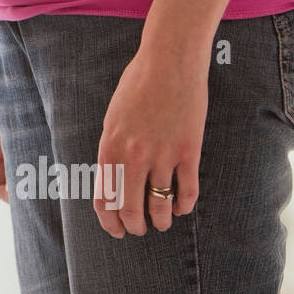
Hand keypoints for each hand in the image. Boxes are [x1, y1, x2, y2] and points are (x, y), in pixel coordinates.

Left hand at [93, 46, 205, 237]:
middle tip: (139, 230)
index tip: (115, 230)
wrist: (169, 62)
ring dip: (160, 220)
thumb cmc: (137, 86)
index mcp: (110, 147)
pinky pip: (187, 191)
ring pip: (159, 204)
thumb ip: (112, 149)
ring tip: (162, 223)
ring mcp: (162, 154)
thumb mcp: (113, 118)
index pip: (104, 198)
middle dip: (134, 226)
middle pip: (130, 208)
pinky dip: (184, 206)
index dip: (109, 221)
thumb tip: (114, 180)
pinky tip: (181, 208)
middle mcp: (133, 155)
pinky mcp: (189, 150)